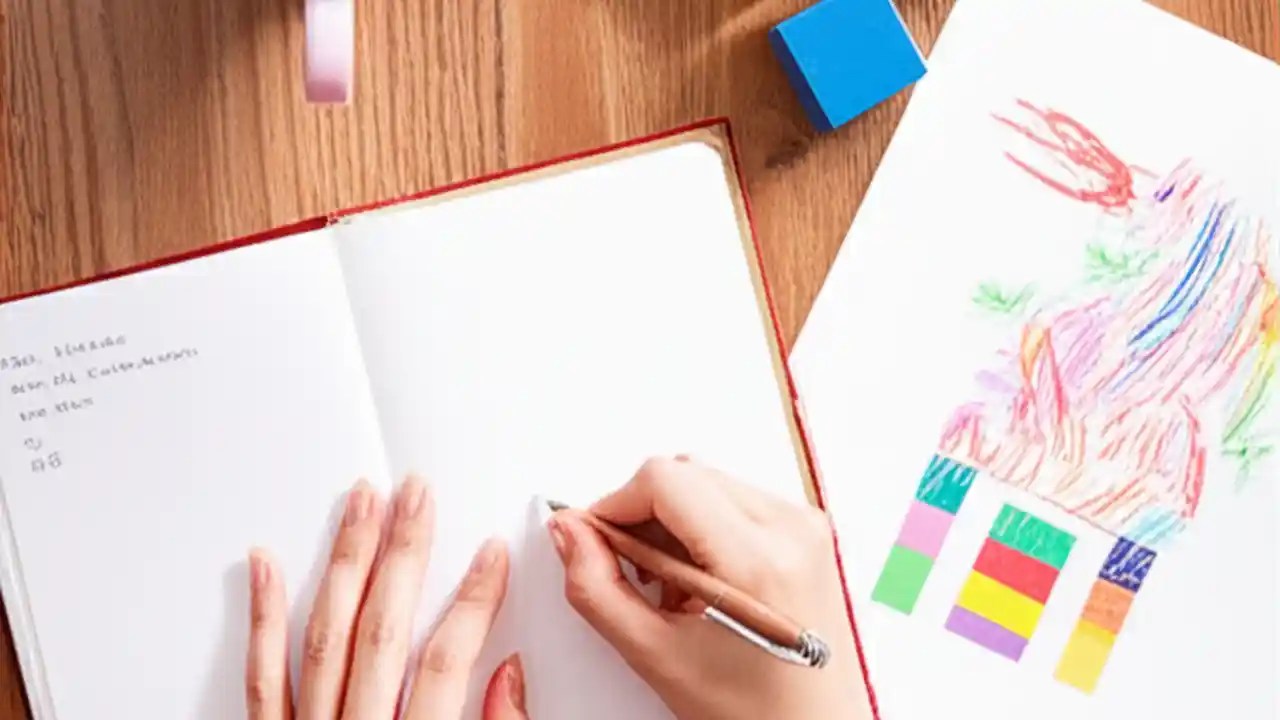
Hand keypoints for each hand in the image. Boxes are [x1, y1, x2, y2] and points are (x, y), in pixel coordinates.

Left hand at [245, 477, 530, 718]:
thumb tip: (510, 677)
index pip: (446, 662)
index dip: (475, 602)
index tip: (491, 555)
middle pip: (382, 630)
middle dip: (404, 553)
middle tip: (417, 498)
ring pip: (326, 636)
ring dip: (346, 561)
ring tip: (361, 505)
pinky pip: (262, 676)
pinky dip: (264, 617)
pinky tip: (266, 566)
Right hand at [546, 457, 871, 719]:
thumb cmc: (758, 712)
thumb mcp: (658, 657)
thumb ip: (599, 589)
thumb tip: (570, 533)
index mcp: (758, 559)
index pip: (665, 480)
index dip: (615, 503)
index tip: (596, 538)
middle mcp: (791, 529)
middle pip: (686, 474)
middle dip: (643, 516)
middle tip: (632, 573)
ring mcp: (806, 527)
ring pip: (708, 483)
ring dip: (673, 525)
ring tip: (673, 590)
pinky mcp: (808, 533)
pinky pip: (737, 501)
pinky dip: (704, 531)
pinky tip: (701, 583)